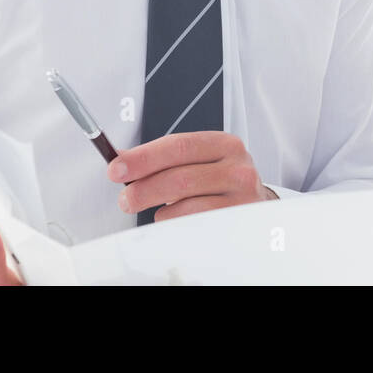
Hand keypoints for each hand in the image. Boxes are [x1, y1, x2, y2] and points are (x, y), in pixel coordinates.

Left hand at [108, 131, 275, 221]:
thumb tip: (121, 158)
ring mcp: (241, 198)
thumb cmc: (219, 181)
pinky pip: (194, 227)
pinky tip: (174, 220)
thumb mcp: (198, 160)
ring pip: (186, 206)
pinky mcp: (236, 224)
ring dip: (159, 212)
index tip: (116, 168)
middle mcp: (238, 168)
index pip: (178, 145)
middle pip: (179, 178)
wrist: (255, 205)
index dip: (143, 157)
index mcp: (224, 144)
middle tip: (125, 199)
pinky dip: (175, 225)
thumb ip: (164, 157)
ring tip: (154, 212)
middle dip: (143, 189)